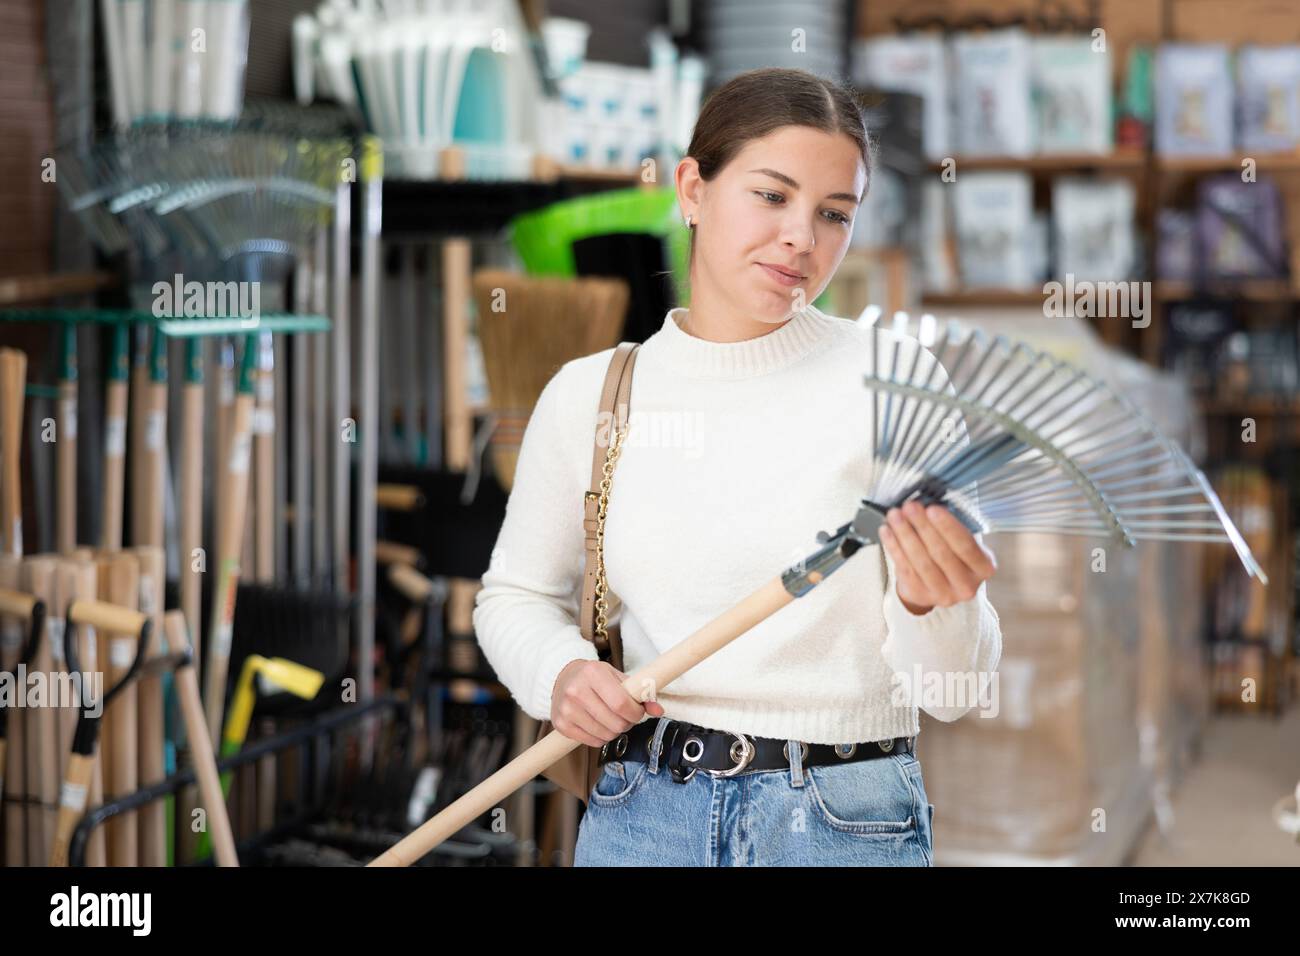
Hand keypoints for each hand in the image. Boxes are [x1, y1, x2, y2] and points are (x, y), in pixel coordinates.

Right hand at [550, 660, 664, 747]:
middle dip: (627, 723)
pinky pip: (592, 742)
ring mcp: (566, 709)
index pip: (621, 703)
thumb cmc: (596, 678)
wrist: (565, 678)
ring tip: (612, 719)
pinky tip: (599, 725)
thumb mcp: (619, 678)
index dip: (636, 713)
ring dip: (615, 731)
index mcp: (593, 673)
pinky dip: (601, 737)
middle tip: (625, 716)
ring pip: (605, 735)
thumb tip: (659, 711)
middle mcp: (576, 690)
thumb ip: (641, 693)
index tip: (637, 711)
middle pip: (615, 722)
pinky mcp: (561, 725)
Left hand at [878, 500, 996, 614]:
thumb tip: (926, 505)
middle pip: (942, 554)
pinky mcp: (921, 595)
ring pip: (921, 562)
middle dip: (923, 526)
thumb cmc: (952, 554)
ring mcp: (944, 594)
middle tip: (910, 507)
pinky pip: (905, 568)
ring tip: (895, 516)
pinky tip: (887, 531)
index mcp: (983, 567)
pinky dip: (894, 547)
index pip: (966, 546)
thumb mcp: (960, 541)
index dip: (948, 527)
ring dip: (905, 535)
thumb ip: (950, 526)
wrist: (937, 584)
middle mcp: (967, 585)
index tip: (932, 509)